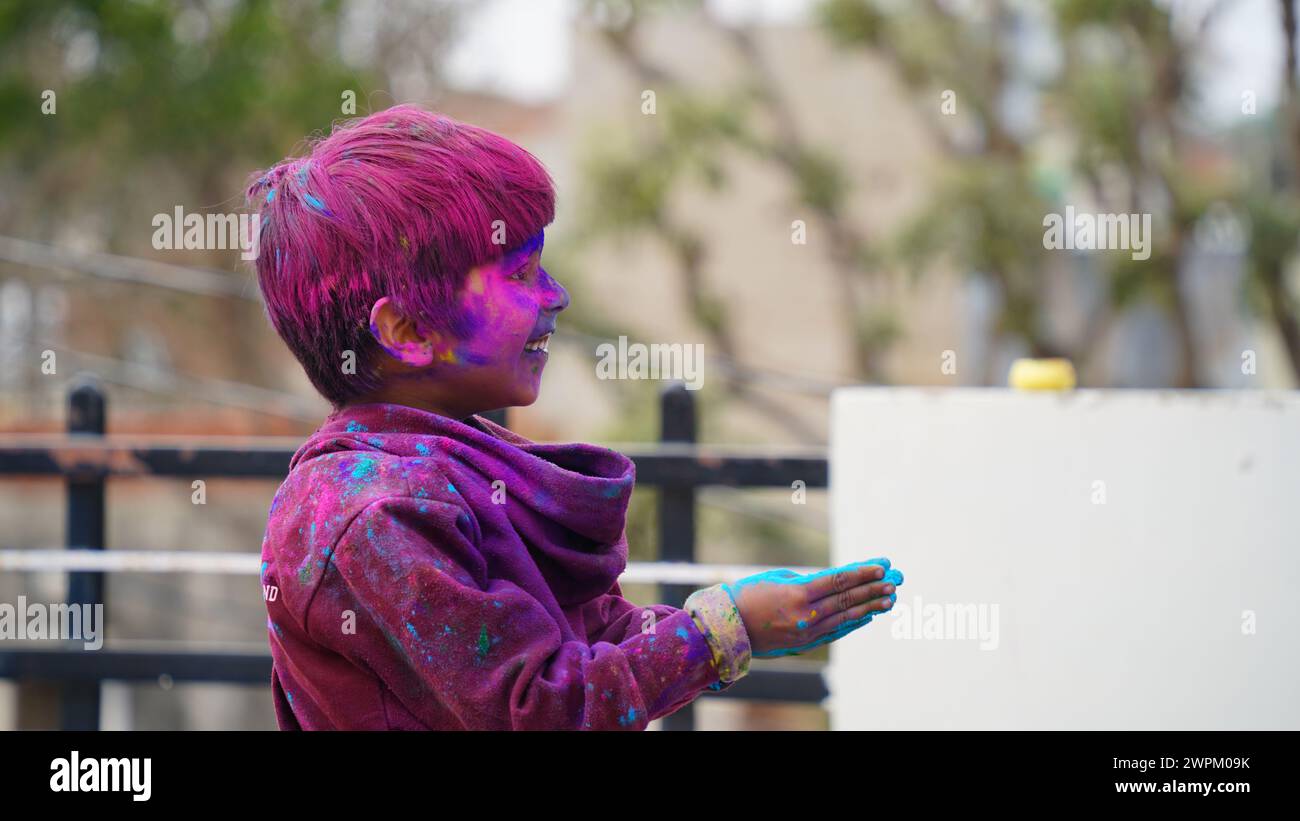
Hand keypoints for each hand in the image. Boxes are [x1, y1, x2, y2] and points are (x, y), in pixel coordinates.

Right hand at [723, 558, 902, 657]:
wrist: (728, 628)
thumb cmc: (750, 595)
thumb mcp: (778, 579)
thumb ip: (809, 581)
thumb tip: (839, 580)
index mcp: (798, 594)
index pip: (838, 581)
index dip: (862, 573)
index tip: (882, 565)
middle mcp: (806, 615)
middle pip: (847, 599)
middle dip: (872, 589)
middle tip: (894, 581)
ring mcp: (807, 632)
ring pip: (846, 617)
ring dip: (870, 607)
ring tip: (890, 599)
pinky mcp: (806, 644)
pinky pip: (836, 631)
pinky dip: (854, 622)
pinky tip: (868, 616)